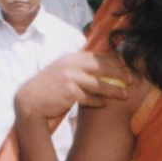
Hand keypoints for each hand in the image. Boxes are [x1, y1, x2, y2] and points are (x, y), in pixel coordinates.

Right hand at [13, 51, 131, 120]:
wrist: (30, 102)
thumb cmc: (50, 88)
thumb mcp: (63, 71)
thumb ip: (79, 67)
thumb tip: (103, 67)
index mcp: (71, 58)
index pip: (97, 56)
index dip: (114, 61)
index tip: (125, 67)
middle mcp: (71, 65)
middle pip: (102, 67)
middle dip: (119, 73)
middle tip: (131, 80)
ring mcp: (70, 78)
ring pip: (99, 84)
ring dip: (114, 90)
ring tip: (124, 95)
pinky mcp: (70, 93)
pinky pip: (90, 98)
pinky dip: (98, 102)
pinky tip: (103, 104)